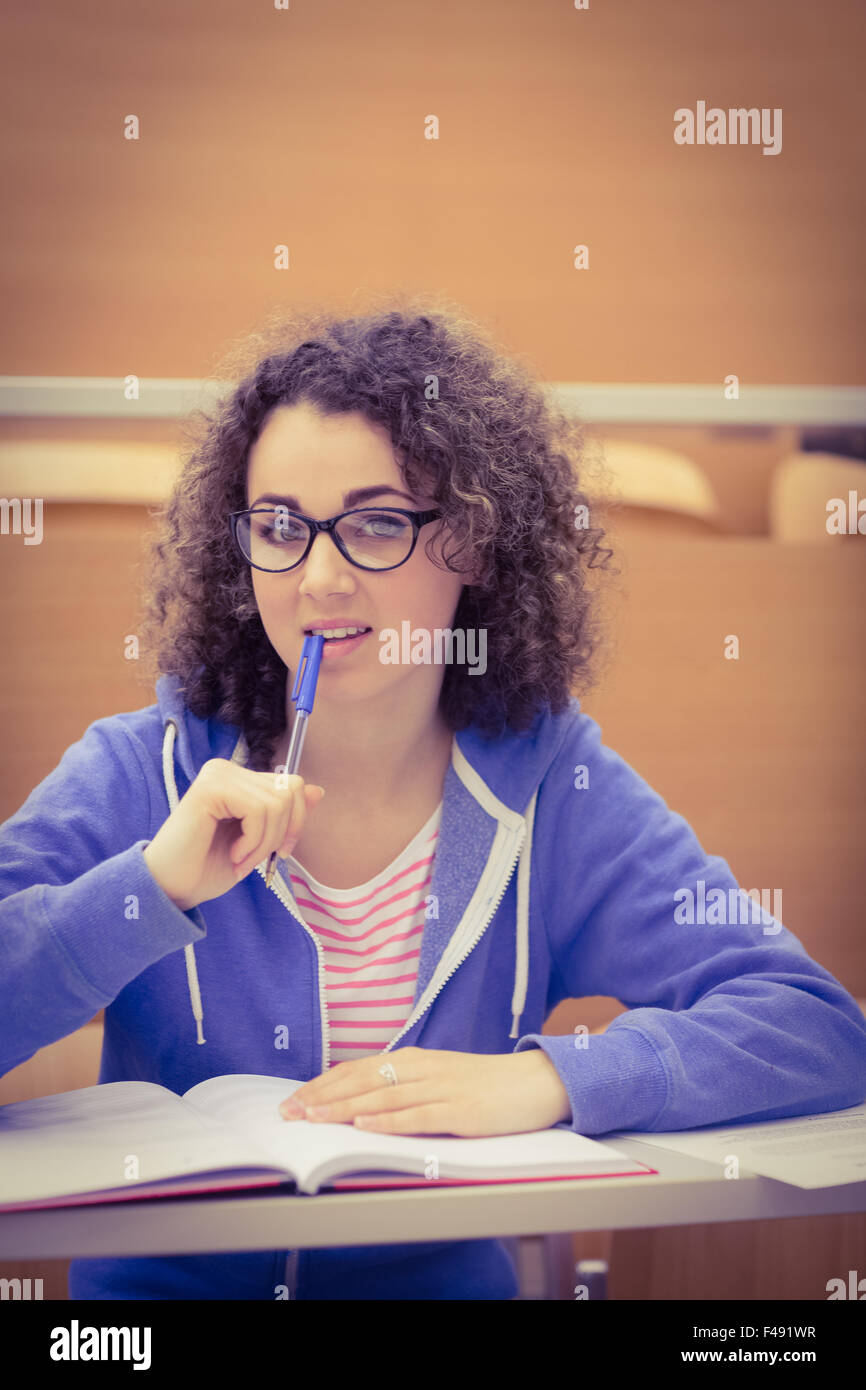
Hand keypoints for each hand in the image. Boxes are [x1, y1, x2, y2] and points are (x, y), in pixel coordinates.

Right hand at [142, 758, 324, 910]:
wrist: (171, 888)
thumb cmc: (209, 867)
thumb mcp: (259, 842)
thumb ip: (285, 815)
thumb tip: (319, 790)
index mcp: (239, 779)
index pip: (293, 786)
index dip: (296, 822)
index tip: (279, 851)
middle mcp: (228, 770)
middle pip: (290, 792)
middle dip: (280, 834)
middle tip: (255, 859)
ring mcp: (218, 775)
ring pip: (277, 804)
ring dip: (263, 843)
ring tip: (239, 859)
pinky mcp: (210, 788)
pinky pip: (258, 810)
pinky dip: (253, 841)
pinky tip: (233, 853)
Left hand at [279, 1046, 571, 1136]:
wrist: (537, 1082)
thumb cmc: (486, 1085)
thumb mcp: (440, 1079)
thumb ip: (405, 1087)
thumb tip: (362, 1102)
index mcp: (416, 1059)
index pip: (359, 1068)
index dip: (324, 1083)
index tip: (293, 1099)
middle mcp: (423, 1068)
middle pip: (363, 1079)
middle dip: (323, 1095)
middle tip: (289, 1111)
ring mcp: (442, 1089)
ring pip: (384, 1096)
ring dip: (345, 1107)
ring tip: (314, 1117)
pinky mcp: (461, 1111)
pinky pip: (419, 1115)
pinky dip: (389, 1121)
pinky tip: (365, 1126)